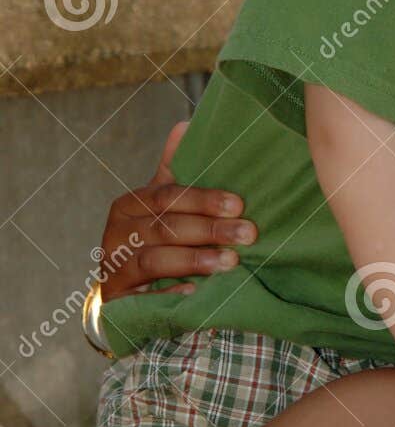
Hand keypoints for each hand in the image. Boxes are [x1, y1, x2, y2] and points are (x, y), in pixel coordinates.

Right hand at [99, 121, 257, 299]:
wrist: (121, 291)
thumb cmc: (149, 240)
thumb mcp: (158, 205)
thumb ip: (173, 171)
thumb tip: (186, 125)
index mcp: (129, 205)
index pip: (167, 197)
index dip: (204, 200)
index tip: (239, 204)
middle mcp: (117, 234)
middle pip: (166, 228)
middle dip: (210, 230)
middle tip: (248, 234)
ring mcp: (114, 269)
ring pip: (156, 260)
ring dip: (196, 260)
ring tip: (231, 262)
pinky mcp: (118, 301)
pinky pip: (144, 297)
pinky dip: (169, 293)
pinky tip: (196, 292)